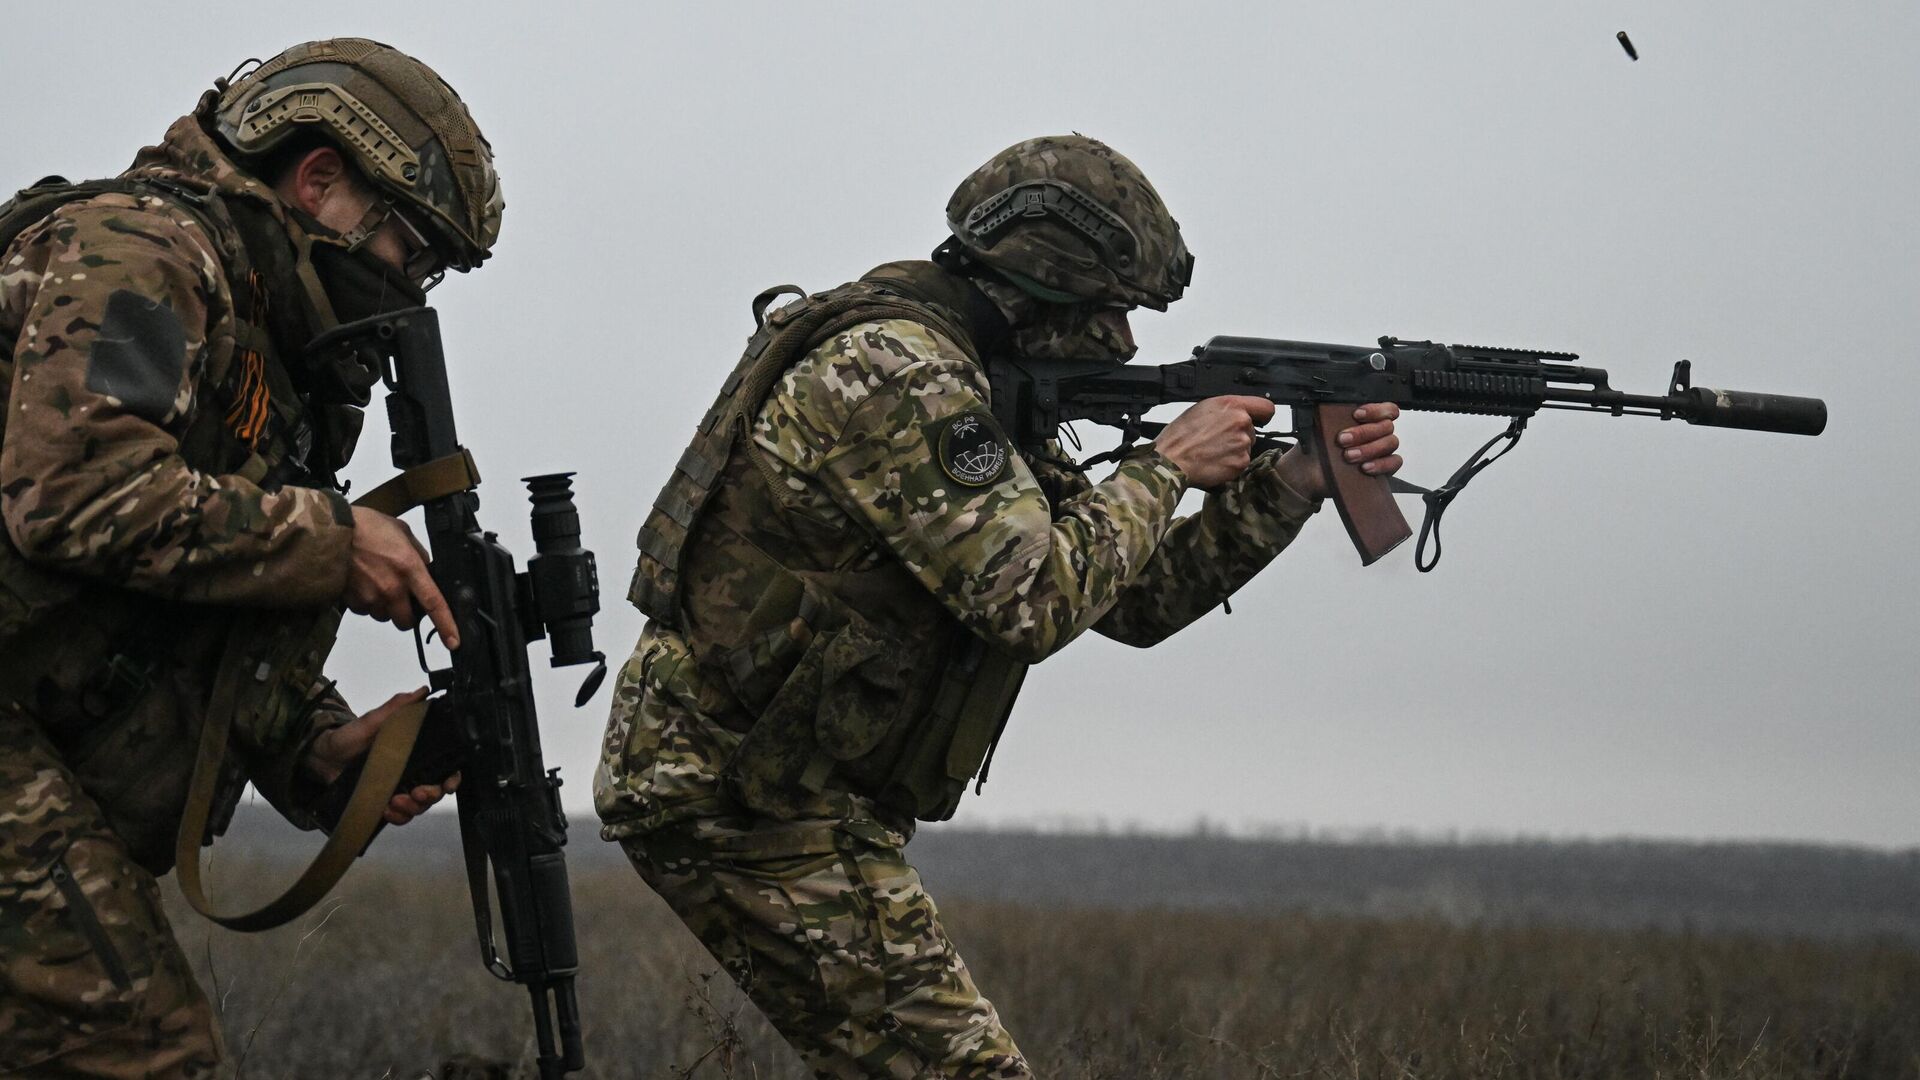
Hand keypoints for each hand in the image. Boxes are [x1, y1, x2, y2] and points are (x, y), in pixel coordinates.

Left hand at [303, 688, 461, 825]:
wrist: (323, 757)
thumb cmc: (350, 736)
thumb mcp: (373, 720)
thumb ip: (397, 707)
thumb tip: (422, 691)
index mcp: (416, 751)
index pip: (445, 766)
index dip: (452, 777)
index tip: (448, 784)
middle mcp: (413, 771)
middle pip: (436, 790)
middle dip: (431, 795)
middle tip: (417, 793)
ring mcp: (400, 788)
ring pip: (420, 806)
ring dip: (413, 808)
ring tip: (395, 802)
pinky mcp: (385, 802)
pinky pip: (401, 816)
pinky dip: (398, 817)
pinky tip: (387, 810)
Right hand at [347, 507, 459, 647]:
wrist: (331, 532)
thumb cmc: (366, 527)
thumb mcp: (402, 532)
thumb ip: (417, 554)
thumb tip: (426, 568)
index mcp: (409, 568)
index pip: (433, 603)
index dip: (446, 624)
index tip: (453, 641)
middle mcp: (392, 588)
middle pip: (406, 621)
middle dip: (407, 614)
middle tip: (402, 598)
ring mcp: (371, 597)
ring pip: (385, 617)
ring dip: (385, 607)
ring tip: (377, 583)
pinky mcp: (353, 602)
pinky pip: (366, 611)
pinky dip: (367, 603)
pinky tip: (363, 583)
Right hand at [1154, 395, 1276, 488]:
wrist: (1170, 462)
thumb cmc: (1179, 437)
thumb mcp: (1200, 409)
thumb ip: (1225, 410)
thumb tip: (1234, 413)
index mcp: (1231, 405)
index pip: (1265, 407)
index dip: (1262, 415)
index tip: (1260, 420)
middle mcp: (1241, 422)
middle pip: (1251, 430)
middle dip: (1238, 435)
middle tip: (1217, 440)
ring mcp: (1242, 443)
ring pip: (1246, 447)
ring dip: (1234, 451)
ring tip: (1212, 452)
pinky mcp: (1240, 463)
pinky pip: (1241, 463)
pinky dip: (1230, 465)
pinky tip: (1214, 462)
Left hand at [1275, 402, 1403, 498]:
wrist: (1310, 473)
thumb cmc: (1317, 449)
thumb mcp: (1320, 429)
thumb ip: (1329, 416)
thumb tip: (1328, 405)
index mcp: (1366, 419)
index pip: (1385, 408)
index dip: (1375, 410)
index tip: (1356, 414)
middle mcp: (1377, 433)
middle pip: (1386, 426)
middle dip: (1363, 432)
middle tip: (1343, 440)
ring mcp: (1382, 450)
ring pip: (1391, 442)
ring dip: (1369, 448)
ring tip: (1349, 456)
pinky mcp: (1385, 469)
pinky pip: (1394, 462)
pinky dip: (1381, 464)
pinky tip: (1365, 467)